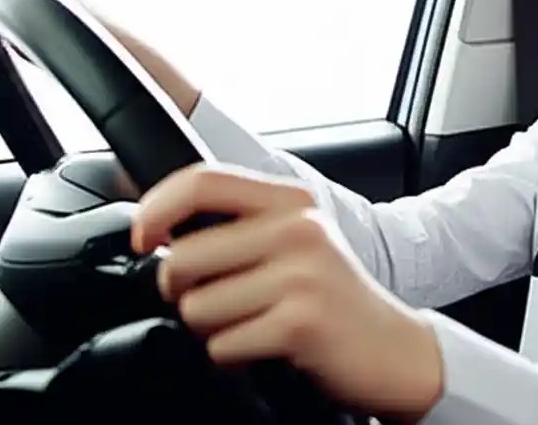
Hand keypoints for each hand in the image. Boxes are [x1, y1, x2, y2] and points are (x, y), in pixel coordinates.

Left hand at [131, 164, 443, 421]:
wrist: (395, 349)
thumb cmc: (335, 298)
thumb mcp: (296, 242)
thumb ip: (241, 225)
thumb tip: (158, 230)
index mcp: (291, 200)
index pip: (201, 180)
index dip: (155, 208)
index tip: (142, 238)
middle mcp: (298, 228)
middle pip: (184, 257)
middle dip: (183, 292)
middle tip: (219, 303)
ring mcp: (302, 274)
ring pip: (196, 308)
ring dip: (211, 330)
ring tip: (252, 324)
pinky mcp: (301, 321)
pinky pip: (222, 345)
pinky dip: (232, 356)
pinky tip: (266, 347)